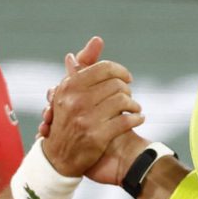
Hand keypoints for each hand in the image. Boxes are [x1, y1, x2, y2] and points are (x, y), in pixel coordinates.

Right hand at [42, 36, 143, 176]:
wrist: (58, 158)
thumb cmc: (66, 120)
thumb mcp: (69, 92)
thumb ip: (84, 65)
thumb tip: (97, 40)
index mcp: (69, 87)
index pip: (103, 69)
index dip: (120, 72)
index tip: (127, 79)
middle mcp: (76, 101)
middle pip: (116, 85)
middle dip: (127, 91)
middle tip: (129, 97)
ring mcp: (86, 119)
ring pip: (123, 101)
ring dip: (134, 105)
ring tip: (136, 109)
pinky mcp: (97, 137)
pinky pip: (126, 121)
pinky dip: (136, 119)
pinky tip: (139, 119)